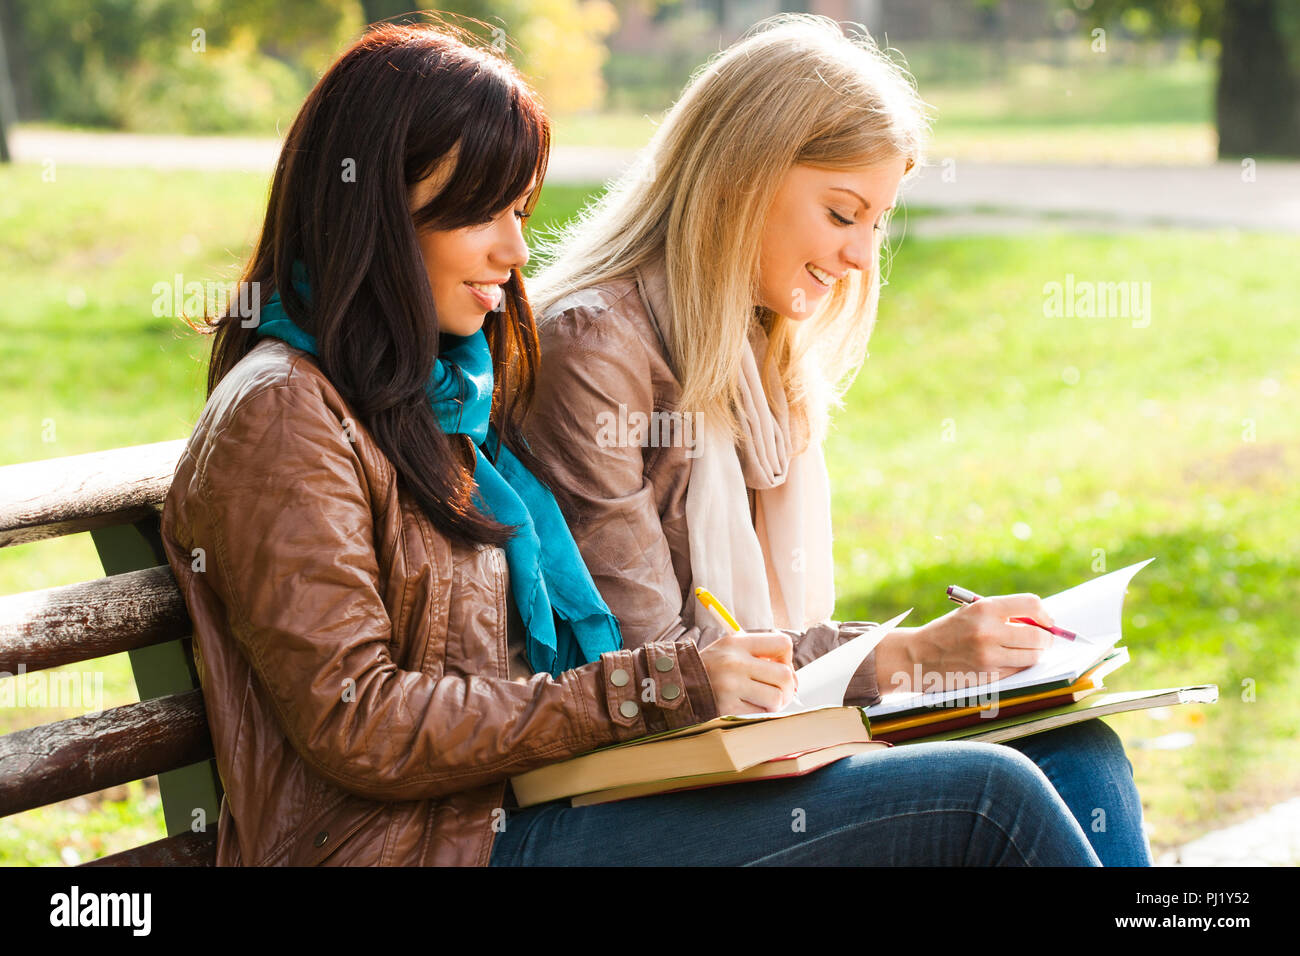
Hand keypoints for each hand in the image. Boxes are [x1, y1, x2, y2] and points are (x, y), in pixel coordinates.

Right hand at [699, 629, 796, 714]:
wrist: (678, 685)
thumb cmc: (712, 668)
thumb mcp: (730, 649)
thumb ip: (759, 656)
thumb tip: (794, 680)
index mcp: (737, 642)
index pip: (782, 643)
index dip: (788, 658)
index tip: (780, 667)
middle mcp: (735, 662)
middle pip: (785, 675)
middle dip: (788, 687)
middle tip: (780, 692)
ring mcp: (731, 686)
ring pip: (776, 698)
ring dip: (776, 703)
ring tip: (764, 701)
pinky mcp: (727, 707)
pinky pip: (760, 713)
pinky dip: (759, 713)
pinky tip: (748, 707)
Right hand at [874, 593, 1055, 693]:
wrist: (919, 655)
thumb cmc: (949, 630)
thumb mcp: (972, 612)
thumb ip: (1004, 614)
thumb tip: (1041, 622)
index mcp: (984, 608)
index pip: (1031, 605)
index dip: (1044, 614)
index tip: (1046, 621)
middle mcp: (988, 631)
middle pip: (1038, 635)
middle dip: (1046, 638)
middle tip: (1044, 639)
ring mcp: (989, 656)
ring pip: (1032, 656)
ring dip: (1034, 653)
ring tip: (1025, 649)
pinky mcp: (988, 675)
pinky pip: (1018, 669)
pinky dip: (1019, 665)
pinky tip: (1008, 659)